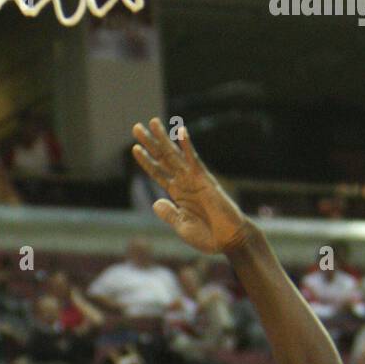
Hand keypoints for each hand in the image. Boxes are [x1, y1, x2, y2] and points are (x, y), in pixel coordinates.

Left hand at [132, 119, 248, 254]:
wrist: (229, 241)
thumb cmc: (208, 236)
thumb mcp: (182, 226)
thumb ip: (169, 214)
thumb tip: (156, 202)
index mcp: (178, 194)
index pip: (159, 173)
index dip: (147, 161)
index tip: (135, 148)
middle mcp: (185, 182)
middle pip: (163, 158)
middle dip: (151, 143)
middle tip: (136, 127)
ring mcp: (194, 179)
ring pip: (175, 155)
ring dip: (162, 139)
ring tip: (151, 122)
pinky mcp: (205, 180)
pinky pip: (195, 160)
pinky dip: (187, 146)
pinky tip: (180, 132)